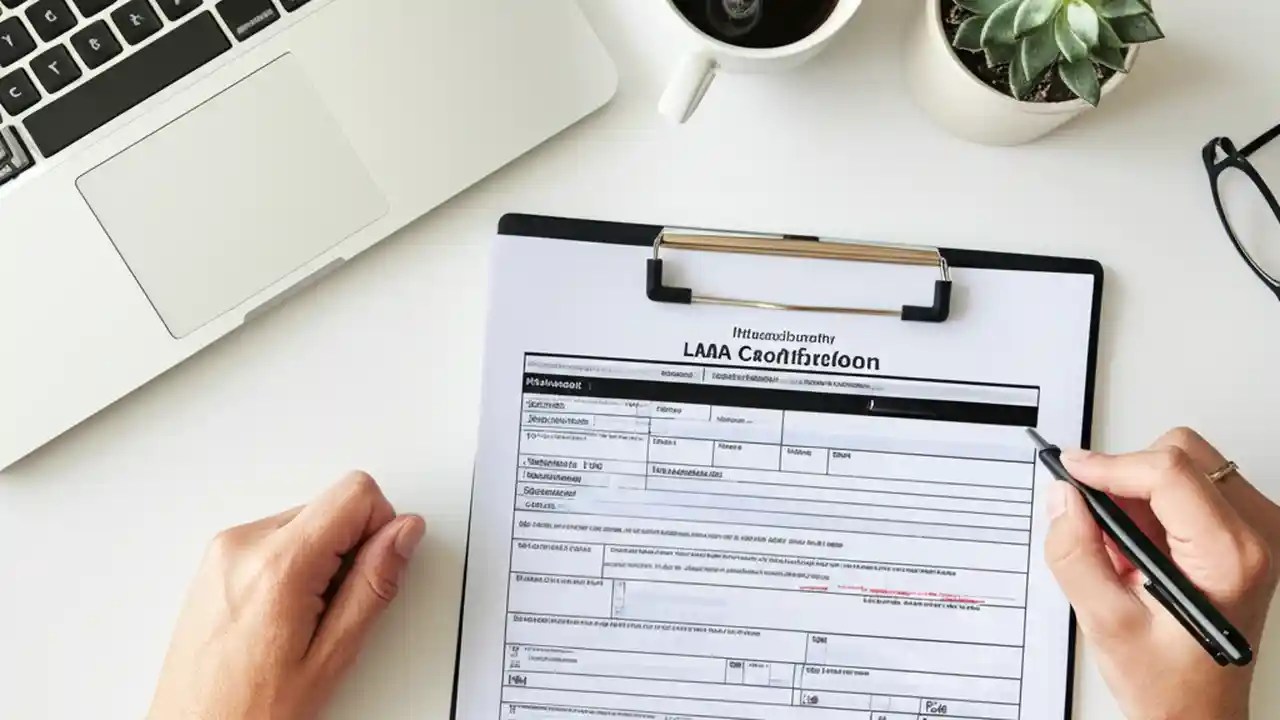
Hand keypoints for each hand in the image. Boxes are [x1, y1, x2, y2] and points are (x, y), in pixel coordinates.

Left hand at [147, 472, 424, 719]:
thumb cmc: (249, 712)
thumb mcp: (330, 656)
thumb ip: (373, 584)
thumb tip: (404, 534)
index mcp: (277, 566)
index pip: (355, 493)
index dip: (381, 527)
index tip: (372, 571)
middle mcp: (243, 545)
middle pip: (332, 504)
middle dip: (351, 548)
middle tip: (334, 609)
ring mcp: (223, 550)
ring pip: (307, 520)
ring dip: (321, 559)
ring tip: (305, 617)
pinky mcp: (216, 560)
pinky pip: (277, 537)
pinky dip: (295, 565)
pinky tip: (285, 613)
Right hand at [1045, 428, 1278, 719]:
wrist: (1199, 711)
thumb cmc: (1169, 683)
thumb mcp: (1106, 624)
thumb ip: (1076, 555)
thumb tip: (1064, 498)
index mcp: (1230, 558)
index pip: (1168, 473)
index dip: (1110, 465)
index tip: (1070, 472)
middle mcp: (1257, 536)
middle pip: (1181, 454)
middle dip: (1127, 477)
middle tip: (1099, 524)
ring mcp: (1256, 531)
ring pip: (1185, 462)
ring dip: (1139, 491)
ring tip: (1125, 548)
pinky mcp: (1245, 530)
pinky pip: (1190, 484)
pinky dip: (1153, 503)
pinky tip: (1143, 548)